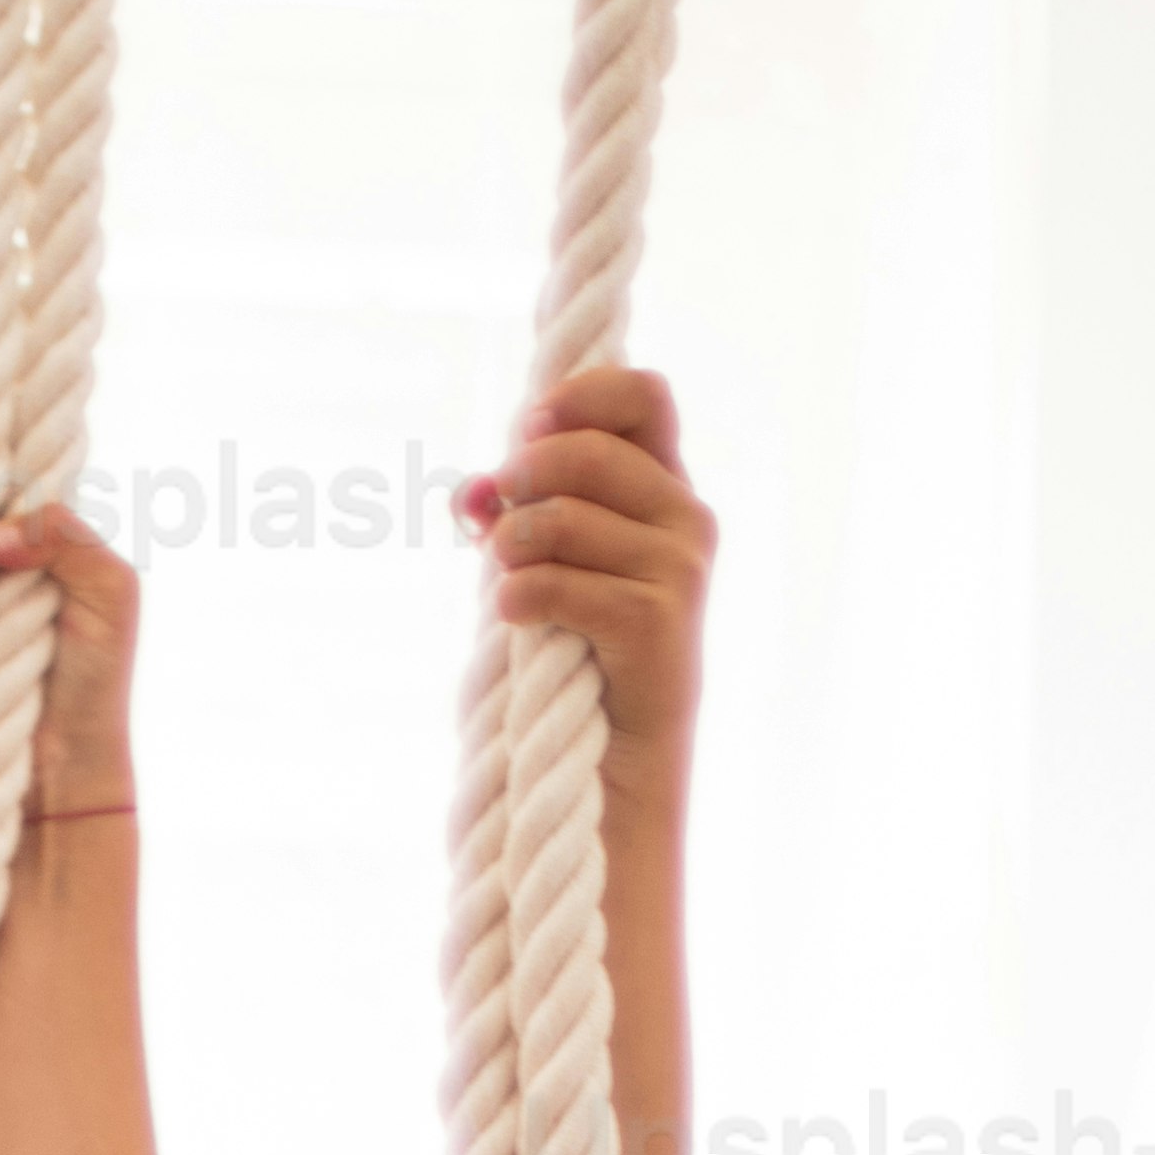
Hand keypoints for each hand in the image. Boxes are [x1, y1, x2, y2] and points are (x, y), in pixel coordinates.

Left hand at [462, 361, 710, 770]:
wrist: (615, 759)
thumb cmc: (576, 648)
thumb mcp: (545, 559)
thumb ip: (515, 509)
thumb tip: (469, 490)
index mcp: (665, 486)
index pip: (643, 394)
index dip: (580, 397)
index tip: (527, 428)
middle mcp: (686, 516)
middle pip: (587, 451)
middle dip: (520, 479)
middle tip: (493, 523)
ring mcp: (680, 567)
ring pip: (561, 518)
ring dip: (509, 547)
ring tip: (504, 581)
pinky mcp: (656, 620)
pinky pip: (556, 583)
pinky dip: (515, 596)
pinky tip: (511, 612)